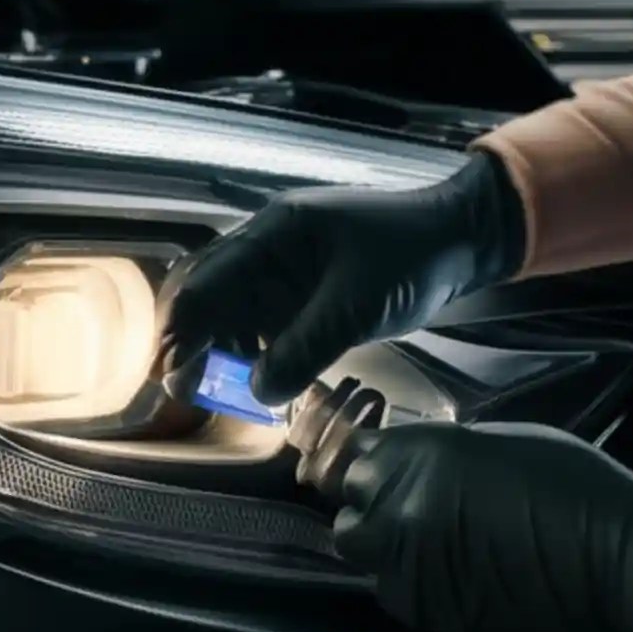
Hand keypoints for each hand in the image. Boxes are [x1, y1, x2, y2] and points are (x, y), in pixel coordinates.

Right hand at [158, 153, 524, 403]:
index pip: (205, 281)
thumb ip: (305, 348)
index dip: (181, 329)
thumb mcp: (357, 304)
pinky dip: (254, 359)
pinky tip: (253, 387)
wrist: (459, 238)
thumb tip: (258, 393)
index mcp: (271, 235)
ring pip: (232, 318)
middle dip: (191, 345)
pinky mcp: (301, 298)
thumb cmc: (409, 254)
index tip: (172, 373)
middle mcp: (265, 253)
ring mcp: (282, 275)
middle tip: (186, 391)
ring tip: (218, 395)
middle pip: (208, 299)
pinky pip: (263, 331)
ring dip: (220, 356)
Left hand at [335, 421, 632, 631]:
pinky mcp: (425, 607)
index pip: (351, 457)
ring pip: (362, 555)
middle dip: (370, 511)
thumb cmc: (568, 482)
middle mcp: (397, 505)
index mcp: (414, 454)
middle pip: (347, 510)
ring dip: (385, 550)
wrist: (614, 554)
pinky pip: (393, 592)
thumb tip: (412, 465)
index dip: (366, 468)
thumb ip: (437, 453)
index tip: (379, 476)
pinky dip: (411, 584)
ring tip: (427, 548)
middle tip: (407, 515)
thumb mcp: (492, 441)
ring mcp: (406, 560)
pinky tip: (449, 576)